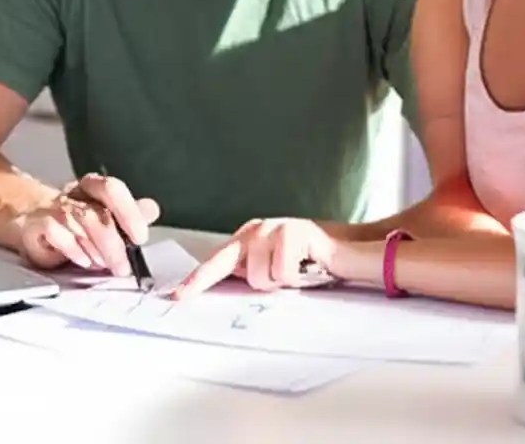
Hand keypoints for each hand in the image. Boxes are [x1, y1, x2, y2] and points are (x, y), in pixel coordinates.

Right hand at [15, 173, 159, 273]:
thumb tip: (150, 210)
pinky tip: (82, 260)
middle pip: (97, 212)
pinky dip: (71, 248)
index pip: (112, 189)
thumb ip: (130, 215)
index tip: (139, 237)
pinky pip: (54, 230)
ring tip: (104, 265)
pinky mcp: (34, 225)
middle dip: (113, 242)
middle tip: (123, 266)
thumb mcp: (105, 219)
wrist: (33, 224)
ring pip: (78, 222)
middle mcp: (74, 196)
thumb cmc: (74, 224)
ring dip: (95, 248)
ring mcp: (53, 209)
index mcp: (93, 190)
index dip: (129, 211)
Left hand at [172, 218, 338, 298]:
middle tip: (285, 278)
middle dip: (263, 282)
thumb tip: (221, 290)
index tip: (178, 297)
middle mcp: (256, 230)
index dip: (197, 281)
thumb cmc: (307, 263)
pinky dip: (298, 277)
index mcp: (246, 239)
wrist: (346, 249)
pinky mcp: (295, 230)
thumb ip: (249, 273)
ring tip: (298, 271)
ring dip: (283, 282)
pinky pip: (283, 272)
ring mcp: (275, 227)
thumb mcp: (272, 269)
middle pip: (241, 272)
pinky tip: (308, 266)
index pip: (216, 262)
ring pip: (262, 276)